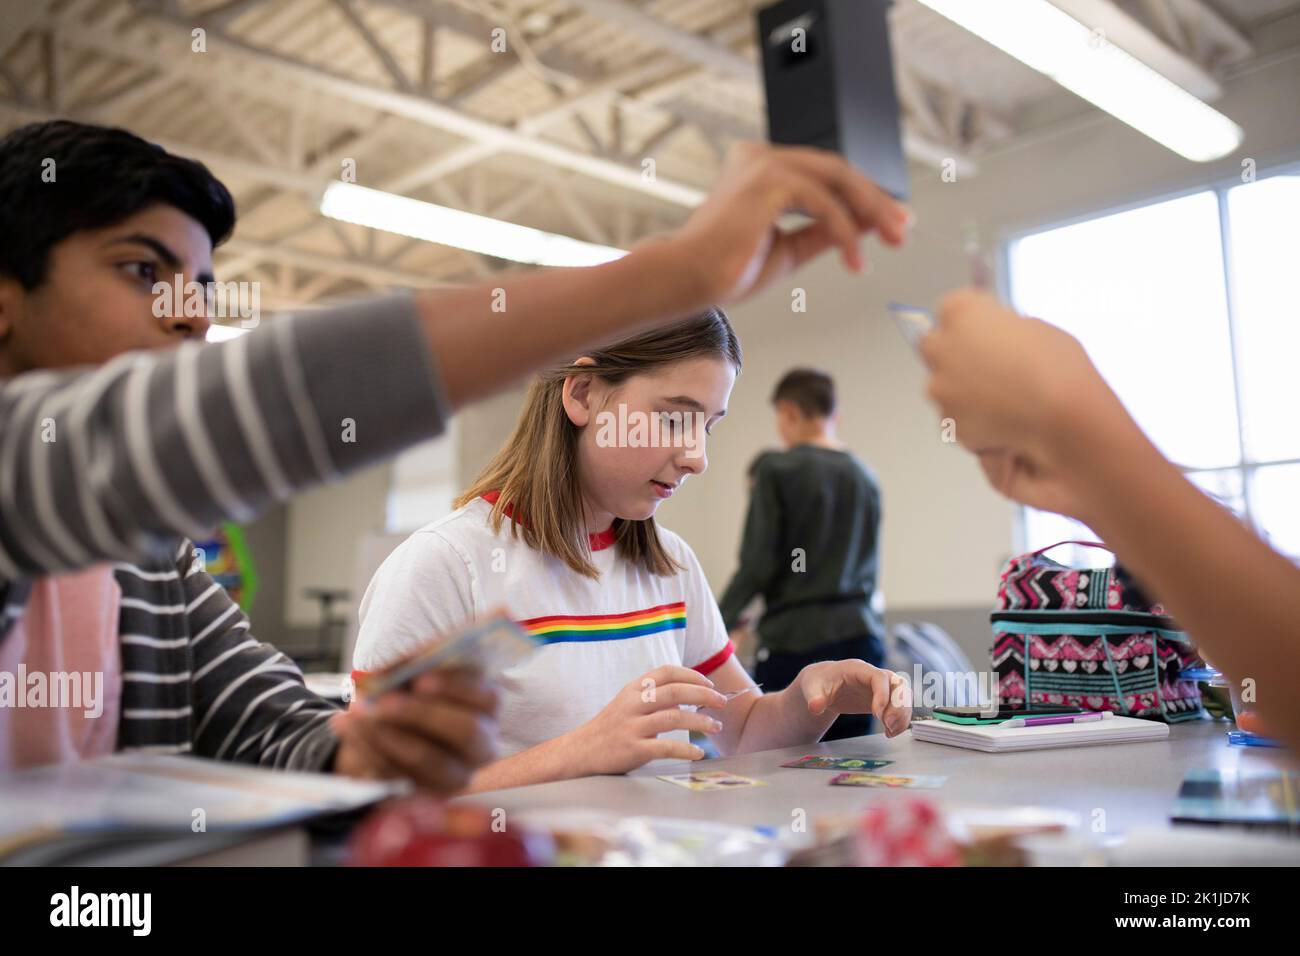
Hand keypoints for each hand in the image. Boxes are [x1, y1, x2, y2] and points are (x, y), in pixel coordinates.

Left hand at [332, 669, 498, 794]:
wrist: (388, 729)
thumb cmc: (410, 690)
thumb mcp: (415, 670)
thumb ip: (411, 666)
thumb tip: (388, 674)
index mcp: (487, 708)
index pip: (487, 698)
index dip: (457, 687)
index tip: (421, 679)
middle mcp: (481, 746)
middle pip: (465, 732)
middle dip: (422, 714)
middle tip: (383, 702)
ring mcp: (454, 775)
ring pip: (427, 759)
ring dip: (386, 734)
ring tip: (355, 710)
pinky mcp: (424, 794)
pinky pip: (396, 776)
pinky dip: (366, 748)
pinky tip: (344, 725)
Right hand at [565, 665, 728, 774]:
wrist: (579, 751)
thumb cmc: (610, 728)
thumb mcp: (628, 705)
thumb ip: (653, 699)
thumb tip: (685, 701)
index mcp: (633, 689)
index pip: (666, 672)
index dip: (691, 675)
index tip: (709, 684)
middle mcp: (633, 704)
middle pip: (675, 691)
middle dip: (703, 695)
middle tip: (722, 702)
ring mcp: (632, 726)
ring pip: (674, 717)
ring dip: (700, 721)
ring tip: (716, 727)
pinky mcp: (633, 749)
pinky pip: (666, 747)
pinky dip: (686, 749)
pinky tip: (698, 752)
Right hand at [671, 142, 910, 304]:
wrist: (687, 281)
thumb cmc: (726, 271)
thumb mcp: (791, 249)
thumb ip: (828, 231)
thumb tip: (872, 221)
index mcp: (762, 168)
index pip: (827, 174)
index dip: (866, 197)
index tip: (893, 223)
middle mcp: (762, 156)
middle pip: (838, 170)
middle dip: (877, 201)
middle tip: (903, 231)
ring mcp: (764, 162)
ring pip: (837, 178)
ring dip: (871, 211)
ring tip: (891, 241)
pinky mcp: (768, 178)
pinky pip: (824, 203)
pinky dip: (845, 232)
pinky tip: (855, 260)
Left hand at [797, 659, 912, 736]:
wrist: (821, 685)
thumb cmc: (817, 684)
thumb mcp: (811, 689)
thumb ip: (815, 698)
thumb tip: (815, 707)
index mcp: (857, 669)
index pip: (879, 677)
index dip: (882, 695)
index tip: (877, 715)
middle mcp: (873, 675)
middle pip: (898, 684)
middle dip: (899, 705)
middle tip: (888, 725)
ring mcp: (880, 686)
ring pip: (904, 695)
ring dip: (903, 714)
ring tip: (890, 732)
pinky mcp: (882, 697)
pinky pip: (900, 705)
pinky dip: (900, 719)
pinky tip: (889, 732)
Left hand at [920, 288, 1130, 522]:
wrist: (1062, 415)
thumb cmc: (1057, 367)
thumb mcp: (1035, 329)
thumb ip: (1003, 331)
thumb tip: (998, 340)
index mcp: (961, 312)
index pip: (950, 308)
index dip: (970, 321)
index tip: (983, 329)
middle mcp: (942, 347)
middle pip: (935, 346)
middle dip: (954, 354)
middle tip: (987, 365)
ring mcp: (940, 387)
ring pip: (942, 385)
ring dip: (962, 389)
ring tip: (1003, 398)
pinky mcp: (948, 421)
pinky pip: (955, 417)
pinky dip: (971, 419)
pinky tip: (1001, 419)